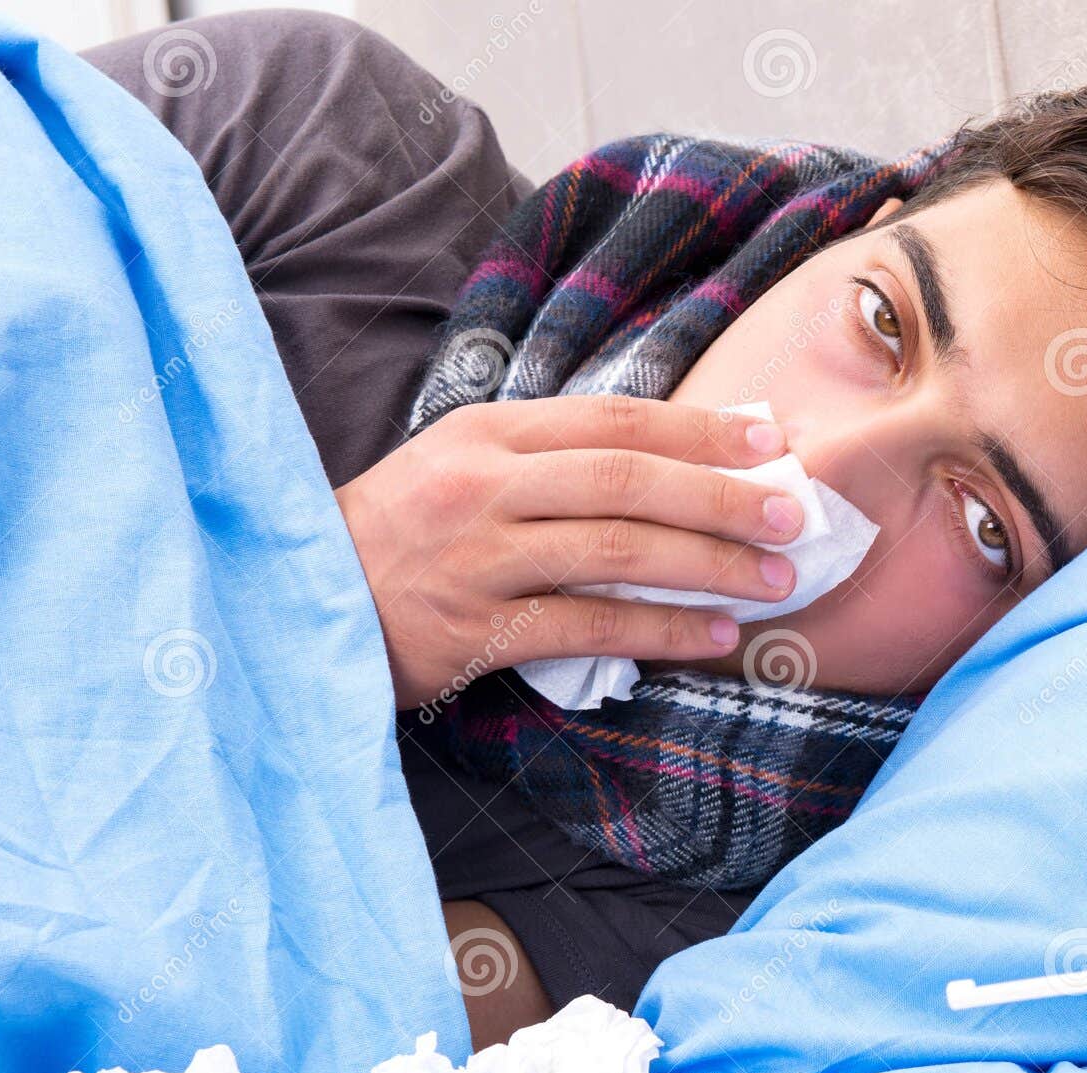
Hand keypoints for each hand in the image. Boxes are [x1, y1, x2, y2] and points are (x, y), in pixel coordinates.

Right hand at [332, 394, 804, 710]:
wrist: (294, 596)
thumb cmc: (396, 535)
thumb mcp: (459, 467)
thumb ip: (547, 461)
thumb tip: (662, 465)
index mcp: (488, 433)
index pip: (614, 421)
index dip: (699, 430)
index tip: (769, 443)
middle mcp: (484, 485)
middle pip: (627, 480)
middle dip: (721, 497)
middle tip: (792, 515)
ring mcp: (477, 557)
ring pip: (615, 551)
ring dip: (706, 564)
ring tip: (771, 579)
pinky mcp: (472, 629)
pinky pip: (585, 628)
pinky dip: (657, 632)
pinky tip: (711, 637)